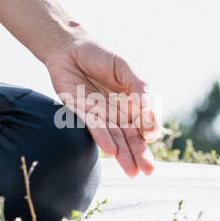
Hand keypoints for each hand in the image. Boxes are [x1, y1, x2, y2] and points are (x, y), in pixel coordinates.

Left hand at [42, 36, 160, 177]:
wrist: (69, 48)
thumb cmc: (100, 56)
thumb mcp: (123, 66)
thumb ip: (137, 84)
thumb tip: (147, 105)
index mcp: (133, 103)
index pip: (146, 122)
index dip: (150, 129)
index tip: (150, 131)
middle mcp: (119, 113)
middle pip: (132, 137)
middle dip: (141, 154)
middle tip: (148, 171)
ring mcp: (101, 115)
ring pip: (116, 139)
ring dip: (124, 156)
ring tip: (133, 172)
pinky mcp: (82, 113)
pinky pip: (94, 128)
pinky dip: (103, 139)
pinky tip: (112, 151)